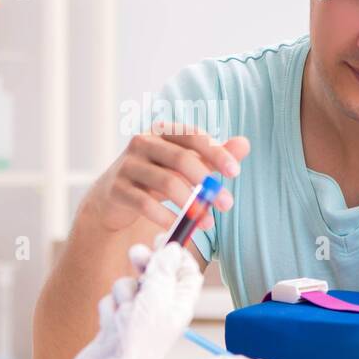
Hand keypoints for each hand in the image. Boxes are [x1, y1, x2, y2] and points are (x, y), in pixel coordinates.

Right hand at [58, 243, 203, 358]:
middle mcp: (162, 311)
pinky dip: (110, 307)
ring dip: (124, 291)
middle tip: (137, 254)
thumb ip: (164, 269)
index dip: (177, 255)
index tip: (164, 240)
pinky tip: (111, 323)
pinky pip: (113, 300)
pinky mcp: (117, 323)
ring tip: (123, 310)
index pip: (188, 272)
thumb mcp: (156, 297)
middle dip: (145, 265)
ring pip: (131, 285)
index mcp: (180, 306)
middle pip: (157, 274)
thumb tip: (172, 249)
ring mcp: (138, 318)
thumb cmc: (137, 340)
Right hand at [86, 123, 248, 238]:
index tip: (235, 172)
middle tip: (226, 204)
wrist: (113, 198)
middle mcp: (143, 142)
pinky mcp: (117, 189)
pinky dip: (166, 216)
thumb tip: (244, 144)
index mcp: (162, 131)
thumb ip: (212, 155)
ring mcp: (127, 165)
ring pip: (165, 182)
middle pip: (180, 159)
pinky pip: (145, 203)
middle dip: (207, 183)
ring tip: (207, 222)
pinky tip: (180, 226)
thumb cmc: (156, 177)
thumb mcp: (184, 165)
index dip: (216, 153)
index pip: (193, 136)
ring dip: (191, 204)